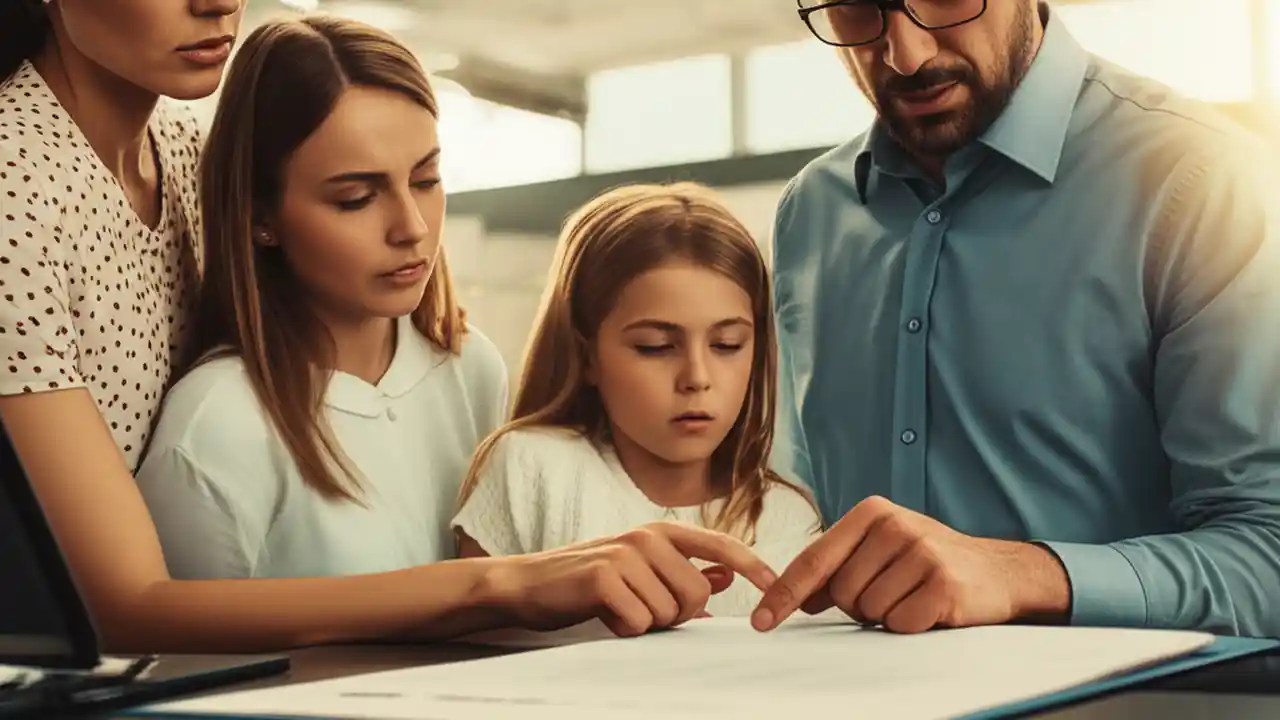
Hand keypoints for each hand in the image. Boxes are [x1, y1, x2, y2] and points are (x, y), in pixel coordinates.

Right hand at [481, 522, 776, 636]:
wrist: (528, 584)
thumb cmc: (588, 581)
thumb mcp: (638, 570)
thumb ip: (681, 572)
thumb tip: (722, 578)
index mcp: (660, 532)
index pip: (719, 545)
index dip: (751, 567)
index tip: (774, 587)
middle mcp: (646, 536)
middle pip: (697, 594)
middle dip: (675, 615)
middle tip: (641, 609)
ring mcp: (625, 554)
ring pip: (669, 612)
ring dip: (646, 623)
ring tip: (617, 608)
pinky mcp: (604, 577)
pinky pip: (640, 622)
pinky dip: (625, 629)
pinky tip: (603, 614)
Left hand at [752, 496, 1069, 633]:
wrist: (996, 571)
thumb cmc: (927, 562)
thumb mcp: (880, 551)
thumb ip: (838, 568)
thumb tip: (797, 597)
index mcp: (872, 512)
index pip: (814, 559)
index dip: (785, 594)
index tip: (762, 621)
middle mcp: (895, 525)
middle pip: (842, 593)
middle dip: (859, 605)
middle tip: (892, 591)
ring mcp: (922, 552)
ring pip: (869, 611)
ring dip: (887, 615)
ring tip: (913, 596)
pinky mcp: (944, 583)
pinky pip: (901, 623)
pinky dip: (911, 624)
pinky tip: (931, 607)